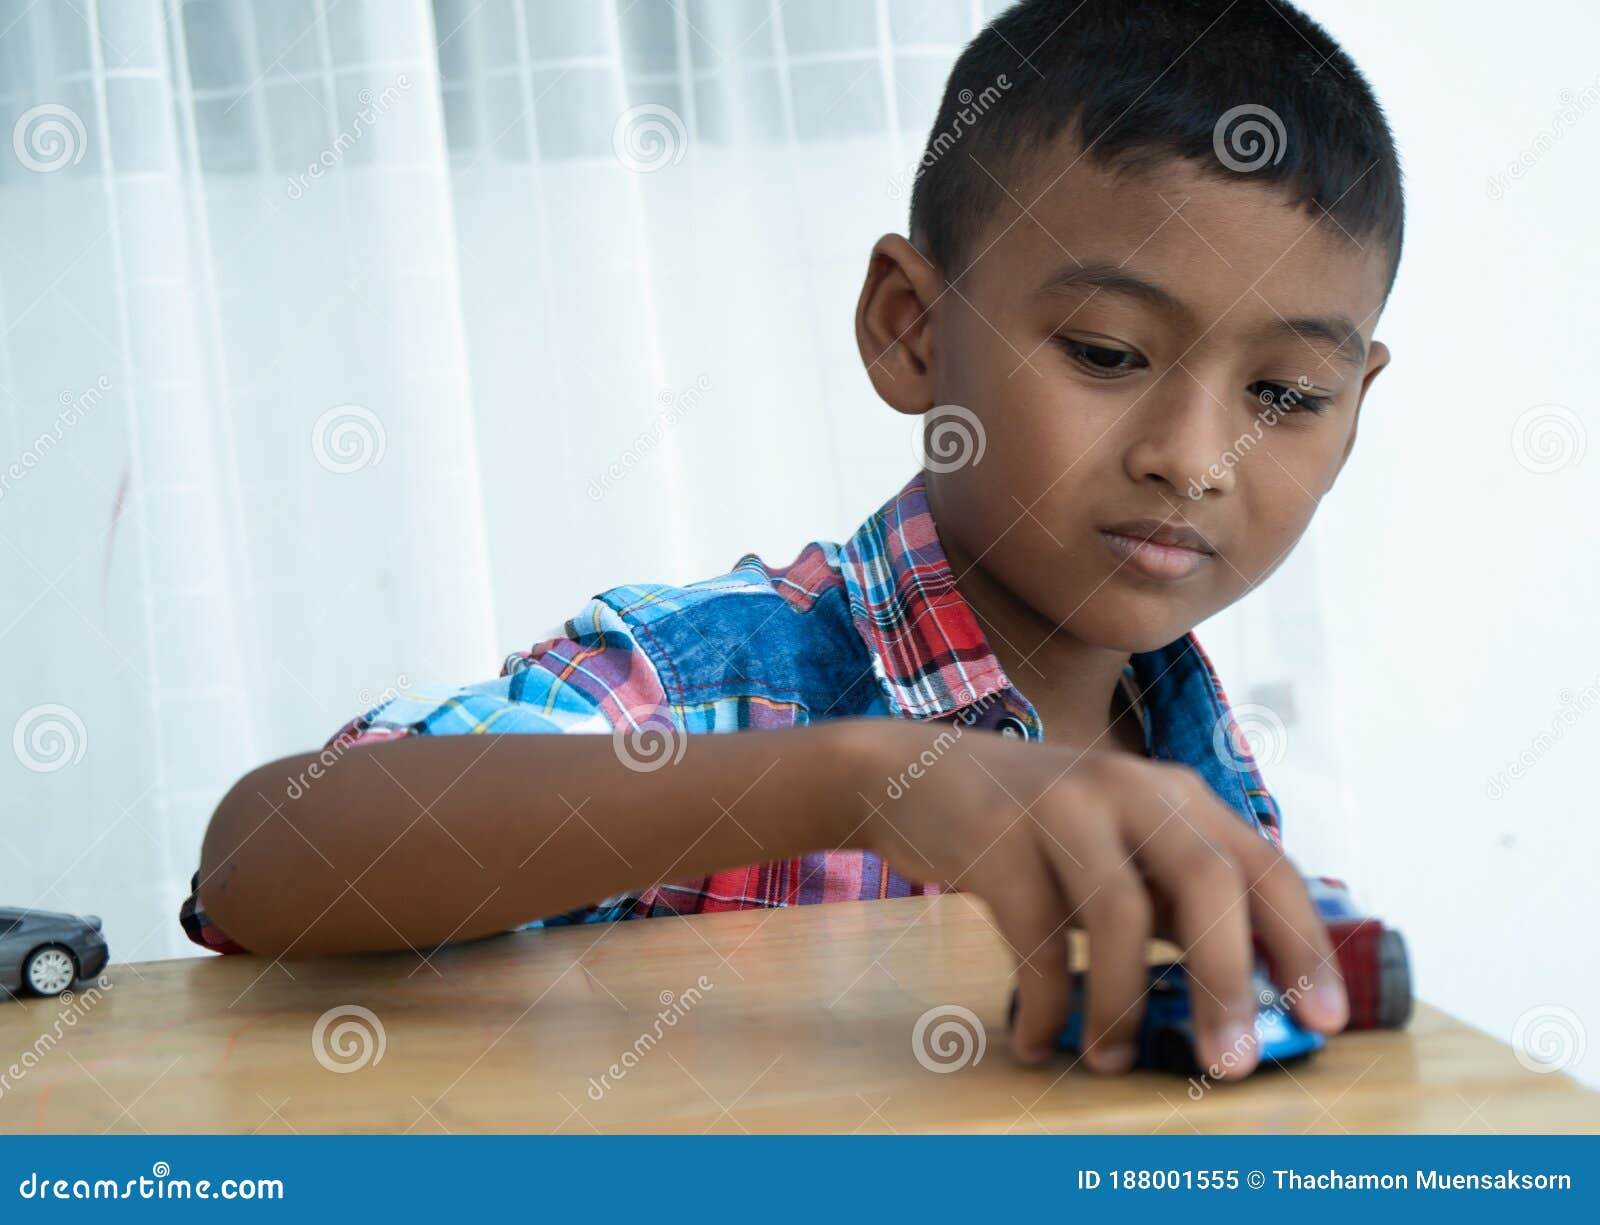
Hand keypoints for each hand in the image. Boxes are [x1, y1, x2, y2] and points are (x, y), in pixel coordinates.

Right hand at [855, 719, 1347, 1076]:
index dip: (1302, 943)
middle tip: (1230, 1064)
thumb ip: (1178, 898)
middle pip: (1207, 881)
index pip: (1264, 864)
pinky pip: (1034, 933)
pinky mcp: (997, 834)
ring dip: (1121, 1003)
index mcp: (1176, 793)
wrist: (914, 775)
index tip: (1325, 1019)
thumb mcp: (1120, 845)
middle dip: (1227, 981)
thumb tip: (1252, 989)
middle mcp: (1130, 787)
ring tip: (1110, 1061)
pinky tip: (1033, 1038)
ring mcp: (1061, 805)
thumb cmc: (1033, 827)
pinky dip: (1041, 1000)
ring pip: (1119, 912)